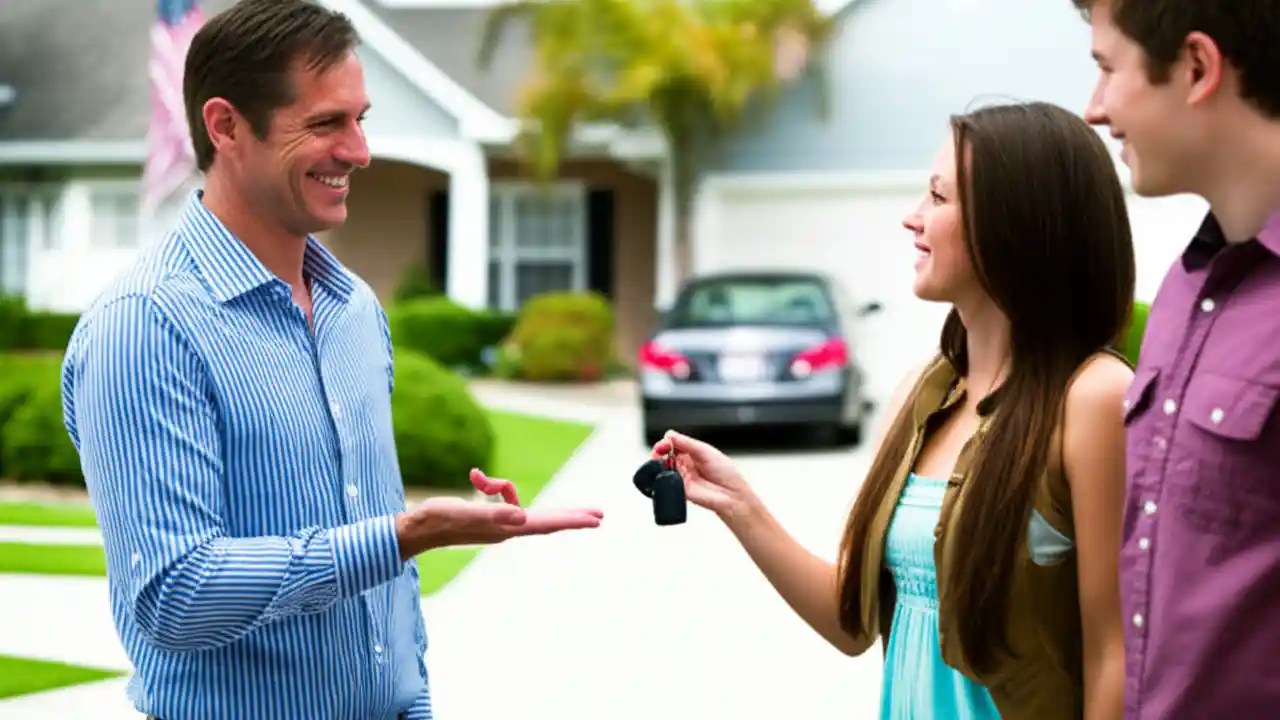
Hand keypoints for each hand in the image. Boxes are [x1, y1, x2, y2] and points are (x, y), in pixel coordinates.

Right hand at [397, 469, 603, 558]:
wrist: (415, 530)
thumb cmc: (436, 520)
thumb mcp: (462, 512)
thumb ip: (492, 514)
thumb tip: (523, 515)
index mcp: (505, 529)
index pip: (546, 523)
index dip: (572, 520)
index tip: (596, 519)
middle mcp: (506, 529)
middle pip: (545, 520)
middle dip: (571, 516)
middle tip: (598, 515)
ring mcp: (497, 525)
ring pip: (515, 501)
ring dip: (503, 486)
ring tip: (477, 479)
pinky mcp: (487, 518)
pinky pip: (500, 497)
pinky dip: (490, 485)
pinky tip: (474, 479)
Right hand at [651, 430, 756, 518]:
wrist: (732, 494)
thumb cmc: (726, 473)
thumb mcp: (705, 451)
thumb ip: (686, 443)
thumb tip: (669, 435)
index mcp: (693, 453)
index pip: (674, 443)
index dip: (667, 441)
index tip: (665, 442)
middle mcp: (685, 464)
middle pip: (665, 454)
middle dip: (660, 450)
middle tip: (660, 449)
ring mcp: (681, 477)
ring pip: (663, 466)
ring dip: (659, 461)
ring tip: (660, 458)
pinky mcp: (679, 489)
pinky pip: (666, 481)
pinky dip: (662, 474)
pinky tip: (664, 470)